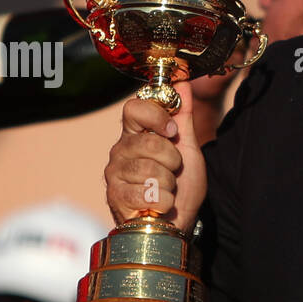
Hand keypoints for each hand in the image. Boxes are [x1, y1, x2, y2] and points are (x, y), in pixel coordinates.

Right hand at [105, 81, 206, 232]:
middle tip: (173, 172)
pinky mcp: (115, 196)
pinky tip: (159, 206)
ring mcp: (115, 173)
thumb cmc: (181, 186)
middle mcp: (121, 150)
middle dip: (172, 160)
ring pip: (148, 169)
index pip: (133, 108)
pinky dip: (162, 201)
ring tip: (166, 190)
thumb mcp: (187, 148)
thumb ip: (183, 116)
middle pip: (148, 142)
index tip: (172, 131)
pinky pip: (145, 193)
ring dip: (168, 184)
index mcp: (136, 134)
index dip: (156, 116)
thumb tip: (183, 77)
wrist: (177, 223)